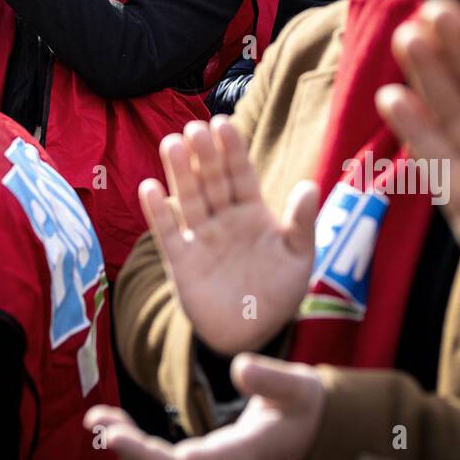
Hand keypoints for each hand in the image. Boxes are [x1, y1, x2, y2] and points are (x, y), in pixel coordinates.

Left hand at [86, 353, 324, 459]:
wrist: (320, 431)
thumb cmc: (306, 406)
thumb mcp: (300, 387)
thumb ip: (271, 379)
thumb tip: (240, 367)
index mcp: (247, 456)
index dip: (148, 457)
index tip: (114, 437)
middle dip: (129, 450)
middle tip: (96, 421)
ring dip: (130, 449)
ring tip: (98, 420)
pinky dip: (141, 449)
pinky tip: (119, 429)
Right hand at [142, 116, 317, 355]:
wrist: (252, 335)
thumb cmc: (278, 292)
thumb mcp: (298, 257)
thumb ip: (302, 222)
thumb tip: (309, 185)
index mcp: (251, 211)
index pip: (240, 174)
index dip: (232, 150)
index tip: (223, 124)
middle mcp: (223, 218)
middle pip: (212, 180)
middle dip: (204, 154)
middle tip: (195, 128)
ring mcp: (200, 237)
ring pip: (188, 199)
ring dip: (180, 173)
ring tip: (172, 144)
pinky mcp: (181, 261)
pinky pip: (167, 233)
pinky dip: (157, 212)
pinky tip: (149, 187)